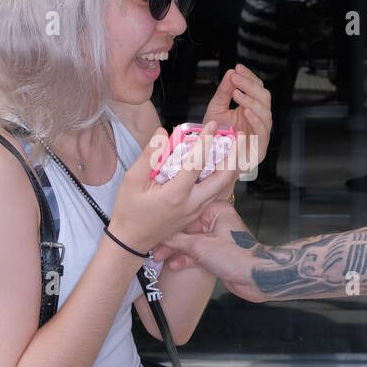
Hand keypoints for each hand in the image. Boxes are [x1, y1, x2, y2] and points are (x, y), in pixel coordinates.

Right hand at [111, 122, 238, 255]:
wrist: (131, 241)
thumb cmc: (128, 211)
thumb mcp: (132, 180)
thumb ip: (149, 155)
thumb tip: (162, 133)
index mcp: (176, 194)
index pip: (196, 162)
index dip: (206, 141)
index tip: (212, 125)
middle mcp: (191, 204)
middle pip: (223, 178)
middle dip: (233, 155)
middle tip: (238, 137)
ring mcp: (196, 211)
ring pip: (222, 187)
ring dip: (229, 166)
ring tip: (232, 147)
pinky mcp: (196, 215)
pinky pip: (214, 194)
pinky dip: (220, 178)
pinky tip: (219, 165)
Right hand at [151, 200, 266, 302]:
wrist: (257, 277)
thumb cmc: (238, 256)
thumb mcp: (200, 246)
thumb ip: (177, 240)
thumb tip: (161, 235)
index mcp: (216, 210)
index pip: (186, 214)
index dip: (169, 225)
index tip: (154, 232)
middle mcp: (217, 221)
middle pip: (186, 228)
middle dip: (170, 241)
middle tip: (154, 248)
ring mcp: (217, 238)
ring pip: (190, 242)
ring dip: (175, 251)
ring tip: (159, 258)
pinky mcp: (217, 253)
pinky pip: (196, 253)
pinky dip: (186, 259)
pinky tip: (173, 265)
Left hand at [202, 63, 271, 183]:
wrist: (209, 164)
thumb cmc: (214, 139)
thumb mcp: (216, 110)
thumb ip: (224, 92)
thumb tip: (231, 73)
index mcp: (251, 109)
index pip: (257, 88)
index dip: (249, 77)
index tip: (237, 67)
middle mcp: (259, 120)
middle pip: (264, 97)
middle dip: (250, 85)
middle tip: (236, 77)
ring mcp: (261, 134)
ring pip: (266, 113)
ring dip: (252, 100)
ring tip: (238, 93)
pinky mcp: (260, 149)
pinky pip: (263, 132)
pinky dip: (256, 120)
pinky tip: (246, 110)